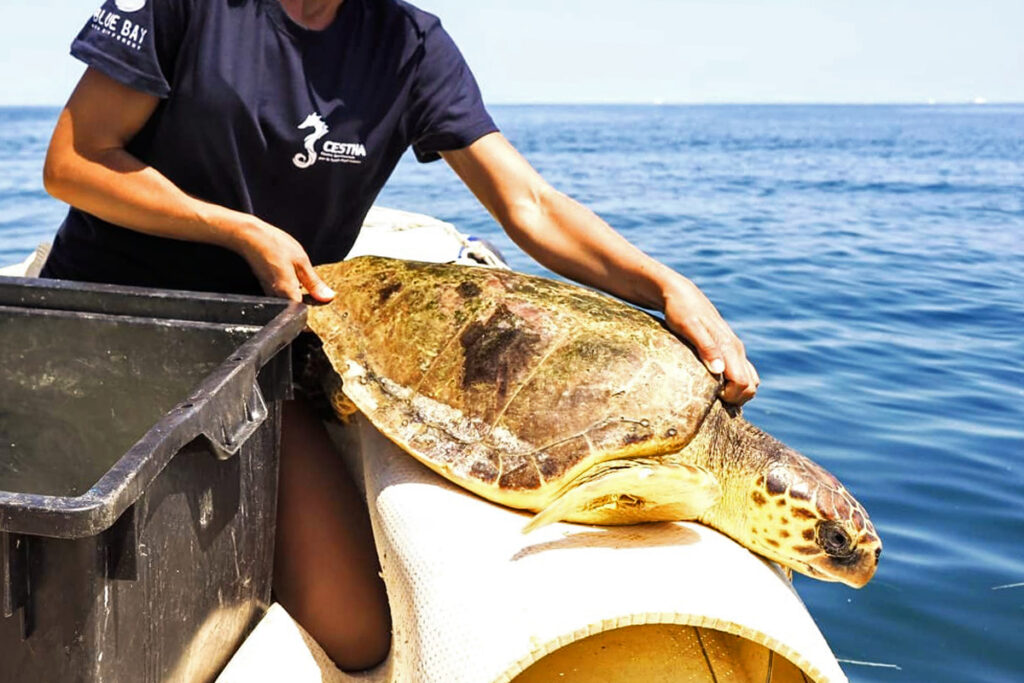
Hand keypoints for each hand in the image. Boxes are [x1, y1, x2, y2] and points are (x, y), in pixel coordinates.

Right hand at [234, 218, 334, 302]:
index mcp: (287, 292)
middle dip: (308, 299)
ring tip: (301, 275)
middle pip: (297, 307)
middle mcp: (277, 296)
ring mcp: (269, 292)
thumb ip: (314, 282)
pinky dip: (290, 286)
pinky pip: (282, 292)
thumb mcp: (301, 261)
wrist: (249, 236)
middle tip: (313, 283)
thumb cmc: (273, 244)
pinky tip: (291, 273)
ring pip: (289, 300)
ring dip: (299, 291)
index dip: (315, 307)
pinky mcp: (266, 286)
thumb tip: (327, 297)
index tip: (322, 298)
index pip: (305, 312)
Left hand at [662, 276, 759, 404]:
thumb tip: (719, 370)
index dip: (731, 396)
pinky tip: (719, 386)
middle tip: (714, 399)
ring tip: (716, 395)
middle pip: (751, 385)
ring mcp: (735, 350)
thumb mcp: (689, 327)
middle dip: (737, 398)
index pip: (743, 382)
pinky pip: (743, 373)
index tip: (712, 396)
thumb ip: (705, 347)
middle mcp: (736, 349)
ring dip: (739, 393)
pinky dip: (737, 385)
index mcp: (729, 347)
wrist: (681, 295)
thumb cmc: (680, 311)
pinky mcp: (730, 350)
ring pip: (751, 380)